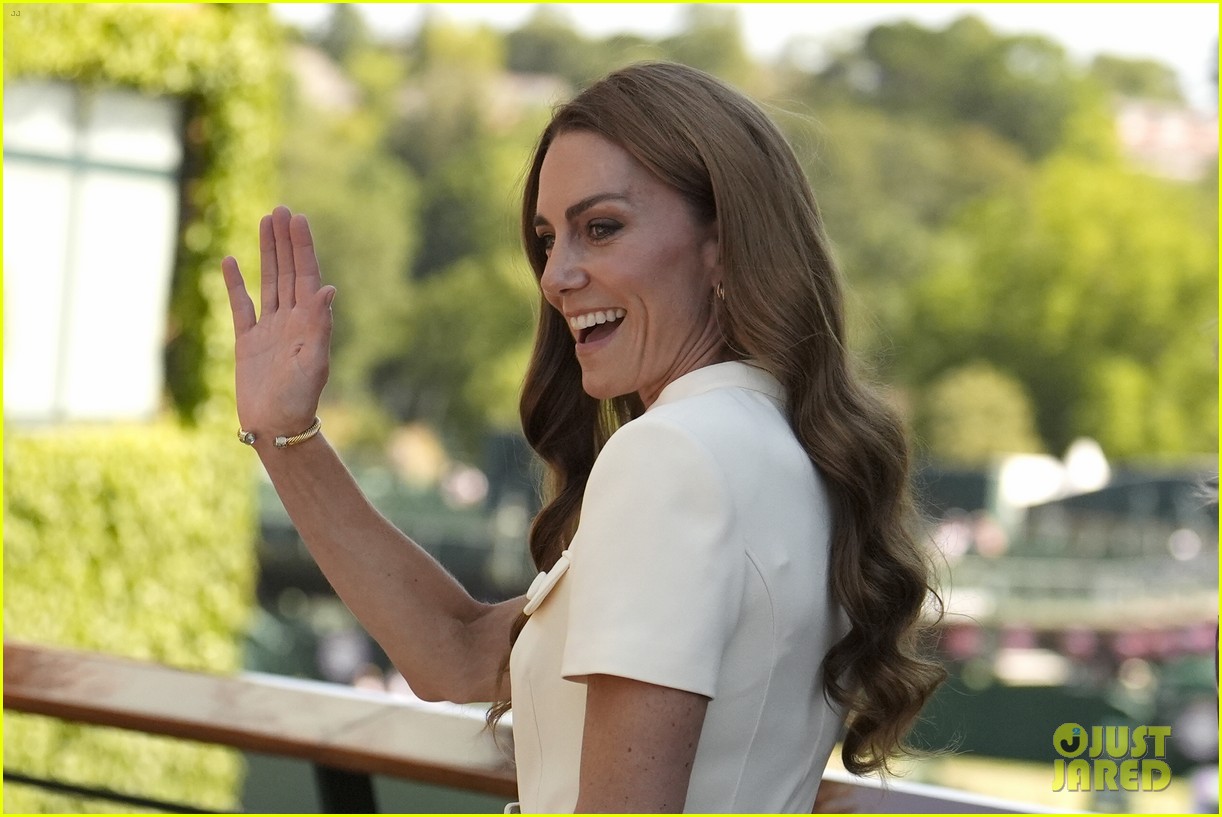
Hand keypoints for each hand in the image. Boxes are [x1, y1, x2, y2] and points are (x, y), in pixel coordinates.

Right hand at [221, 205, 335, 439]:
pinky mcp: (248, 341)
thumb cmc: (299, 399)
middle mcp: (290, 320)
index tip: (298, 219)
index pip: (306, 275)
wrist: (276, 426)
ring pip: (268, 281)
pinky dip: (235, 284)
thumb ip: (320, 325)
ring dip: (267, 252)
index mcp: (309, 322)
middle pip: (288, 271)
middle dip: (285, 241)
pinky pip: (241, 306)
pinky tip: (230, 261)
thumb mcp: (314, 362)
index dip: (302, 247)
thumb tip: (328, 290)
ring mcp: (269, 329)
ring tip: (265, 222)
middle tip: (281, 209)